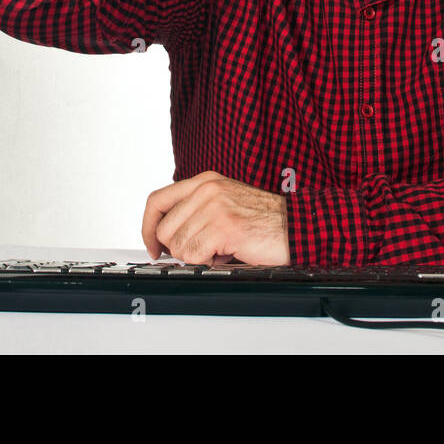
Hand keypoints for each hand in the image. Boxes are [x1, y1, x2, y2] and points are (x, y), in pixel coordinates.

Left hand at [141, 170, 289, 265]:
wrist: (296, 226)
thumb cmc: (264, 220)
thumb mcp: (224, 203)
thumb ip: (196, 210)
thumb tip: (166, 237)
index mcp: (204, 181)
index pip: (157, 200)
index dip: (147, 227)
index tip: (153, 245)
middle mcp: (206, 189)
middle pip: (163, 228)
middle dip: (177, 249)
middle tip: (200, 252)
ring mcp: (214, 206)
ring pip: (178, 245)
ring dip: (197, 256)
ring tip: (220, 249)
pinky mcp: (223, 226)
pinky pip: (194, 254)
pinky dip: (207, 262)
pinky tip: (226, 253)